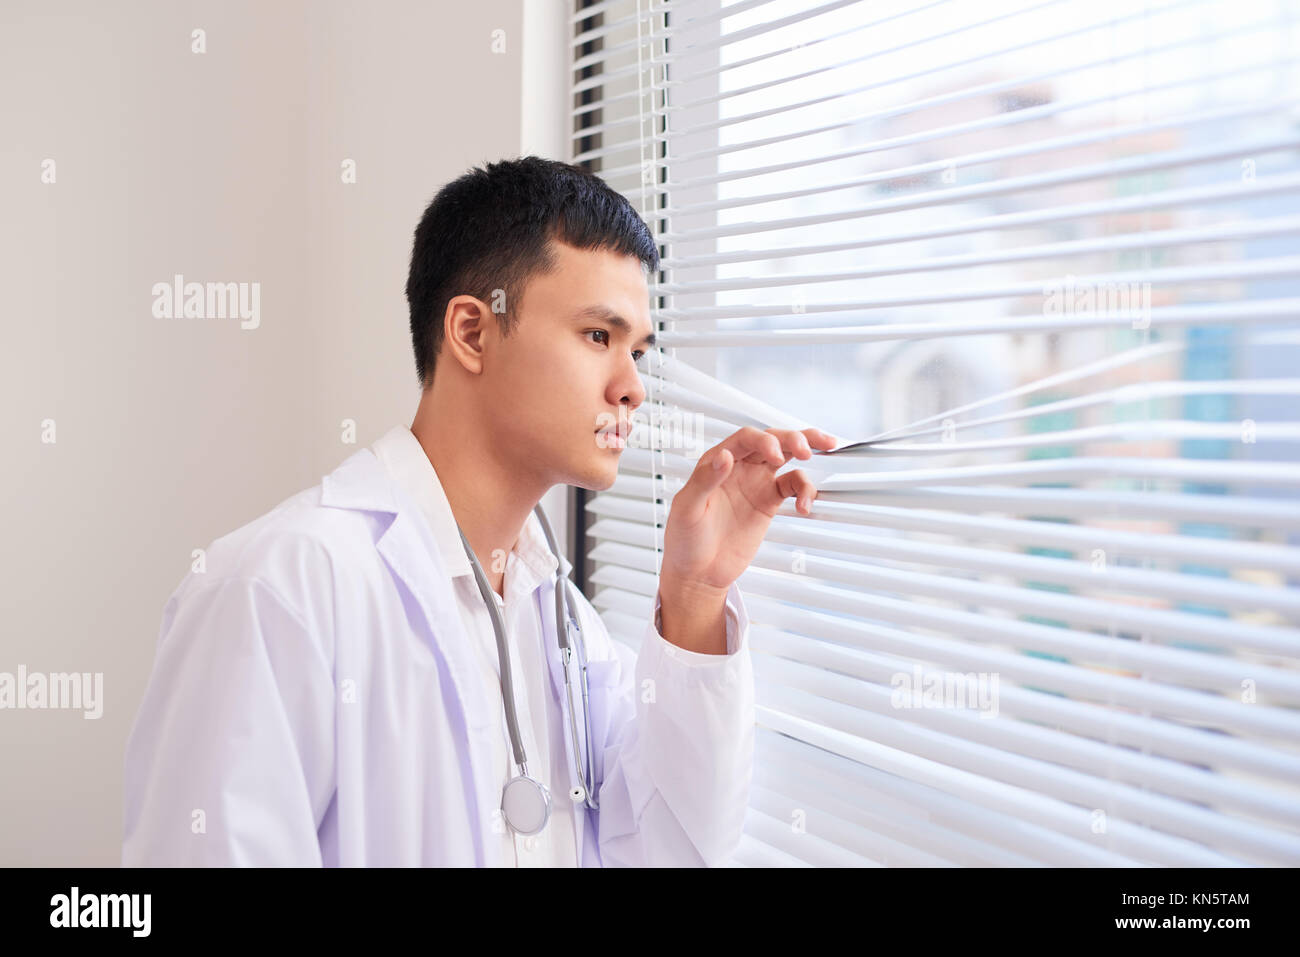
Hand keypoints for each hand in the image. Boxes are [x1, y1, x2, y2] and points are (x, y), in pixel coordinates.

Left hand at [660, 426, 837, 599]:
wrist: (699, 572)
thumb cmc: (684, 540)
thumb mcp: (687, 509)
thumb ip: (705, 480)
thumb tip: (725, 456)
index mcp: (716, 463)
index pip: (746, 439)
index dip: (764, 442)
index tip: (775, 457)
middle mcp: (738, 468)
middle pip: (771, 439)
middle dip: (793, 438)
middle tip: (807, 449)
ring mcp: (755, 484)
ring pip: (786, 455)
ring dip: (804, 450)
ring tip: (815, 458)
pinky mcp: (768, 503)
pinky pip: (792, 486)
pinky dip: (804, 490)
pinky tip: (804, 504)